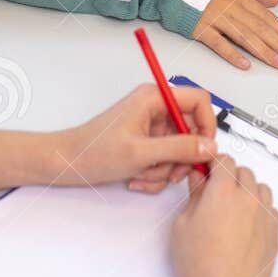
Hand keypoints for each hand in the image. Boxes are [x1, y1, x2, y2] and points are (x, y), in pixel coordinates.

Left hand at [54, 83, 216, 192]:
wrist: (68, 164)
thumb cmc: (95, 152)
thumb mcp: (141, 153)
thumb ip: (179, 148)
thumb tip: (210, 147)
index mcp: (154, 97)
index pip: (199, 100)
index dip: (207, 124)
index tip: (204, 150)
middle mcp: (155, 107)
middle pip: (191, 129)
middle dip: (181, 156)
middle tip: (170, 173)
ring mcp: (151, 126)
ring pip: (179, 149)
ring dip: (166, 168)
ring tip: (143, 176)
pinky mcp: (146, 142)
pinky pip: (165, 159)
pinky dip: (156, 173)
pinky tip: (137, 179)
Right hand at [171, 155, 277, 276]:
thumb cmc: (201, 266)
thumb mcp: (182, 226)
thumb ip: (193, 196)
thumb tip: (199, 180)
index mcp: (223, 192)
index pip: (224, 160)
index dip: (213, 163)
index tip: (206, 171)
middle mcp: (248, 199)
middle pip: (244, 172)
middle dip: (230, 175)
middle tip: (215, 191)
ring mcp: (264, 216)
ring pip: (261, 189)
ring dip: (248, 190)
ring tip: (233, 208)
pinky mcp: (274, 234)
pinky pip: (271, 210)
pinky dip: (260, 210)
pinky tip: (246, 224)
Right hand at [192, 0, 277, 70]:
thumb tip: (274, 0)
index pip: (267, 17)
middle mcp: (232, 8)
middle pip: (261, 29)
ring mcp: (217, 19)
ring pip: (245, 37)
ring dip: (265, 52)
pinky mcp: (201, 29)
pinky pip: (219, 44)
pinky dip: (233, 54)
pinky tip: (246, 65)